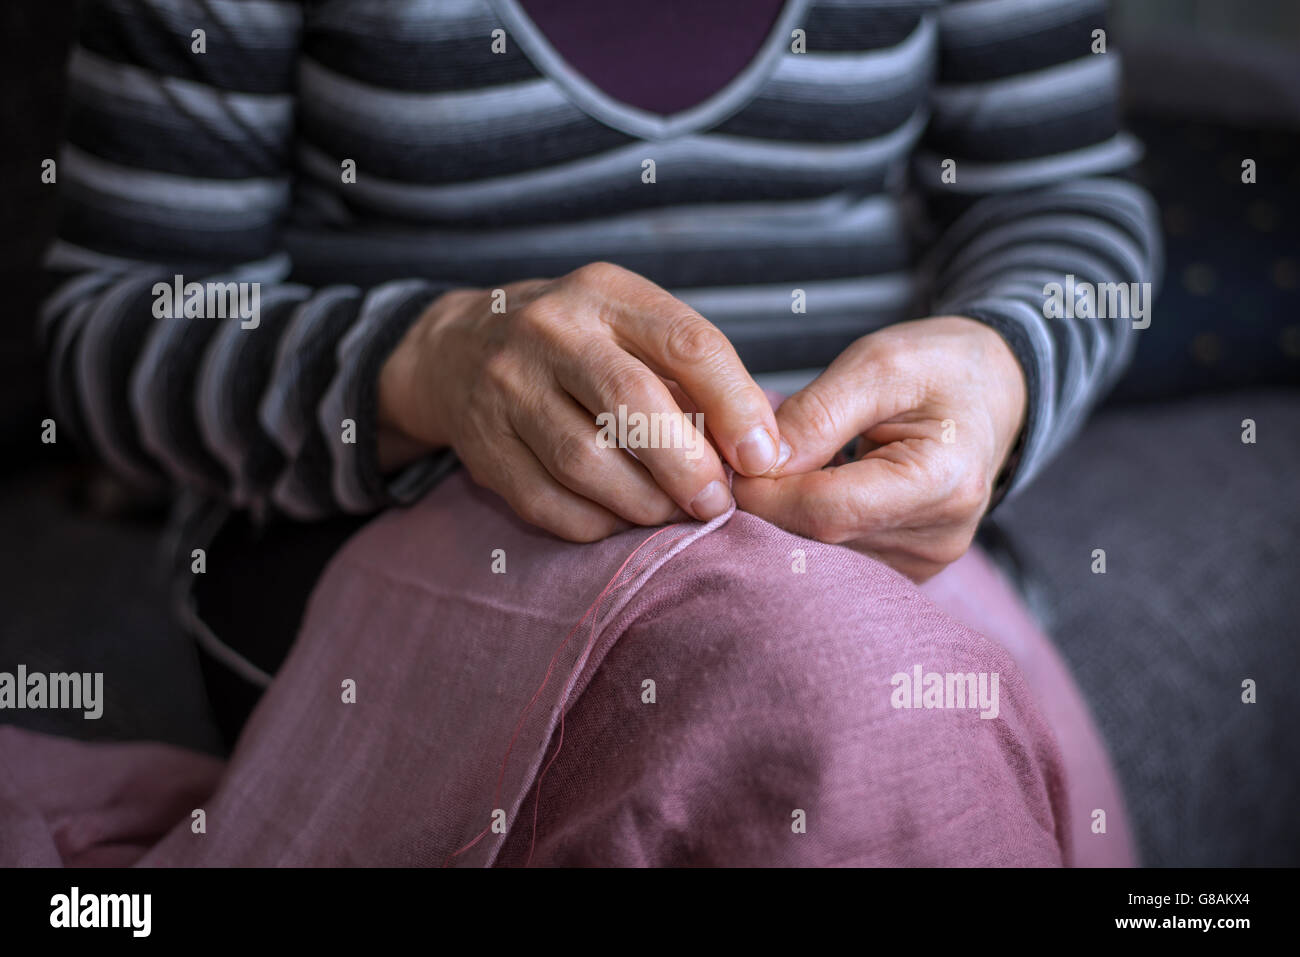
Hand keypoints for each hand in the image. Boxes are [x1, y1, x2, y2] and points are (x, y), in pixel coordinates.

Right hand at [377, 262, 786, 541]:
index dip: (736, 406)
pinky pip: (549, 504)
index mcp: (605, 294)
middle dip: (689, 466)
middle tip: (718, 503)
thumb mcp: (632, 326)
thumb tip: (761, 452)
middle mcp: (550, 333)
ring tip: (674, 515)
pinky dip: (597, 524)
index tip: (763, 457)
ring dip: (646, 504)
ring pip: (587, 462)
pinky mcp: (481, 445)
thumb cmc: (579, 345)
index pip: (687, 344)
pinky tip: (621, 520)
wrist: (458, 349)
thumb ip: (693, 377)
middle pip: (632, 405)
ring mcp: (507, 388)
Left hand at [732, 316, 1026, 580]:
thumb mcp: (877, 364)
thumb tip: (755, 464)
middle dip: (765, 508)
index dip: (764, 492)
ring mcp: (923, 563)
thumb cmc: (936, 367)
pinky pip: (835, 561)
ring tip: (774, 473)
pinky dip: (804, 529)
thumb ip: (816, 414)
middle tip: (734, 468)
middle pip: (819, 543)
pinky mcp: (906, 571)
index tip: (728, 462)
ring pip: (819, 558)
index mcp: (942, 481)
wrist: (990, 391)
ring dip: (780, 520)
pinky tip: (800, 493)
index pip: (826, 512)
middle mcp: (938, 537)